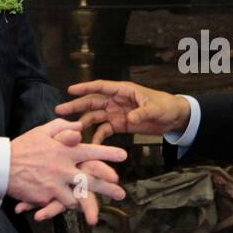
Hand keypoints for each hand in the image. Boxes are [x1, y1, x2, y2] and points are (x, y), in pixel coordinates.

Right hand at [6, 119, 126, 225]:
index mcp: (64, 150)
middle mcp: (64, 167)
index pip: (91, 150)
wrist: (1, 165)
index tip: (123, 156)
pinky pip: (62, 204)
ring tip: (98, 209)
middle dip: (109, 187)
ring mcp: (56, 184)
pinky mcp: (46, 197)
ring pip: (79, 197)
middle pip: (92, 179)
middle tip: (122, 193)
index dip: (108, 153)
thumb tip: (80, 126)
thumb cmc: (23, 146)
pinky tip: (75, 209)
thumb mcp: (42, 131)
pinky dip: (68, 206)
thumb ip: (63, 127)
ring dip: (89, 203)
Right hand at [54, 80, 190, 143]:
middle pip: (92, 101)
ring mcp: (116, 113)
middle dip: (76, 106)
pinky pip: (104, 130)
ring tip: (68, 131)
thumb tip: (130, 119)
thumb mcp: (155, 108)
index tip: (70, 90)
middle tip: (59, 110)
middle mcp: (116, 100)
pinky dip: (97, 136)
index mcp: (123, 91)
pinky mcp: (119, 125)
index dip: (85, 88)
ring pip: (95, 116)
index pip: (101, 87)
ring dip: (82, 122)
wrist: (173, 117)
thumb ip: (142, 113)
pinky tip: (89, 145)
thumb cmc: (165, 106)